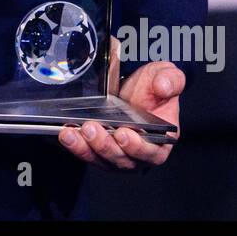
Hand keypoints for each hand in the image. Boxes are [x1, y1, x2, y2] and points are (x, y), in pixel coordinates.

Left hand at [57, 61, 184, 171]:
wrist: (134, 89)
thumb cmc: (152, 89)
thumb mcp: (165, 77)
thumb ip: (171, 81)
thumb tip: (164, 87)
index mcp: (160, 141)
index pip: (150, 152)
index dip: (137, 147)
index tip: (124, 134)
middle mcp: (137, 153)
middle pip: (121, 158)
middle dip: (105, 144)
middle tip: (93, 128)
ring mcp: (116, 154)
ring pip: (100, 158)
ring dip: (85, 147)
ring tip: (73, 132)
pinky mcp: (97, 151)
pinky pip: (85, 153)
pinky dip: (75, 145)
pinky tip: (65, 134)